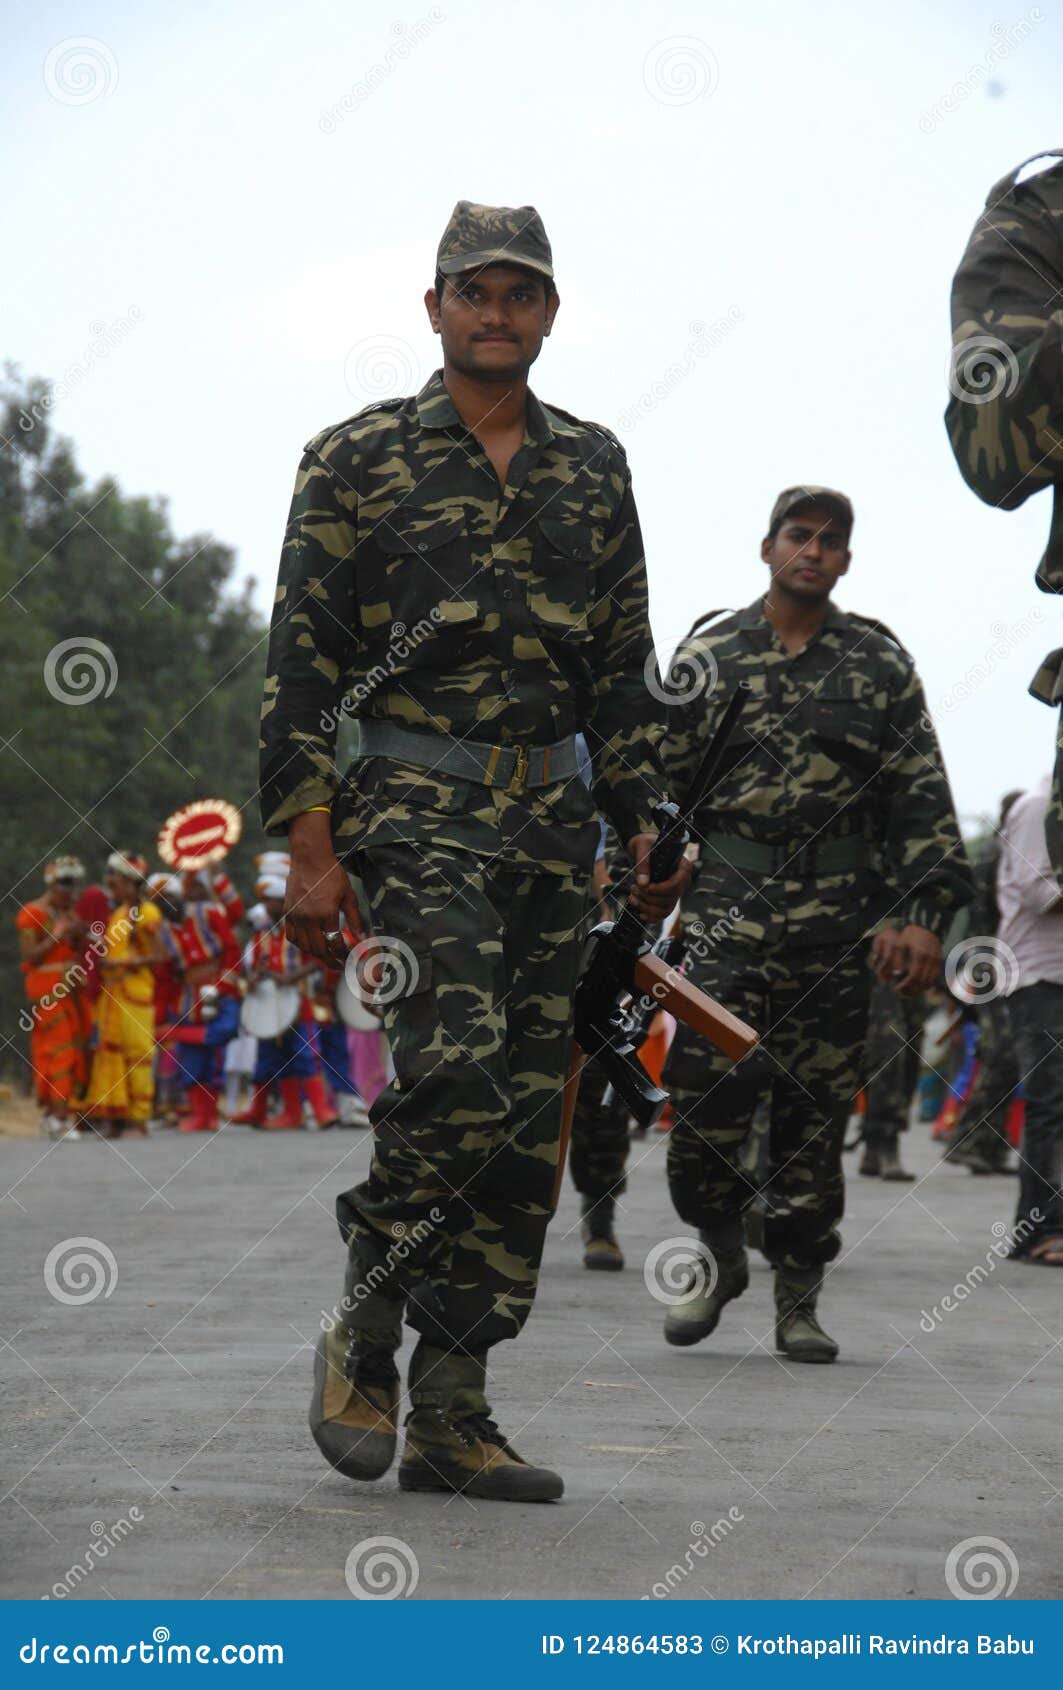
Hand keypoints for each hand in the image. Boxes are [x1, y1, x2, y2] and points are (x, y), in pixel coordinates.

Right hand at [285, 811, 361, 964]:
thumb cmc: (332, 874)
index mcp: (326, 913)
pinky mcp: (288, 912)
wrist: (309, 858)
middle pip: (319, 949)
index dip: (342, 954)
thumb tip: (362, 939)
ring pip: (304, 946)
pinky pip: (292, 936)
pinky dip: (301, 945)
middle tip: (339, 965)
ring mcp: (296, 916)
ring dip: (316, 954)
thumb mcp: (348, 895)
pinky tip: (310, 945)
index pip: (335, 943)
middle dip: (330, 960)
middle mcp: (309, 918)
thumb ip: (354, 919)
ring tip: (326, 956)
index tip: (348, 958)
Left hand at [625, 832, 692, 922]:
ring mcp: (675, 892)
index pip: (677, 884)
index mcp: (682, 866)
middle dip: (649, 898)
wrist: (642, 849)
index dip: (662, 889)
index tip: (647, 887)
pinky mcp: (666, 899)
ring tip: (632, 898)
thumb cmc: (645, 844)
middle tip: (633, 888)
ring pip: (666, 909)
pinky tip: (640, 913)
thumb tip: (642, 882)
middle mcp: (682, 881)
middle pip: (670, 898)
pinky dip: (652, 917)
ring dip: (647, 908)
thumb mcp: (642, 847)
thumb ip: (642, 863)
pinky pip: (663, 914)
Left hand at [871, 924, 940, 995]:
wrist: (927, 927)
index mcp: (920, 955)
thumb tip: (896, 974)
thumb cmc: (910, 935)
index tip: (896, 988)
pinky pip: (934, 979)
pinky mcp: (939, 963)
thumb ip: (897, 959)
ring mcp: (937, 962)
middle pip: (922, 982)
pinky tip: (917, 986)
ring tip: (908, 992)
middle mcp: (930, 960)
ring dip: (919, 990)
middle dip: (911, 990)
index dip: (905, 985)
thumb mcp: (900, 943)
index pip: (914, 977)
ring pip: (930, 983)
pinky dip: (926, 985)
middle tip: (901, 992)